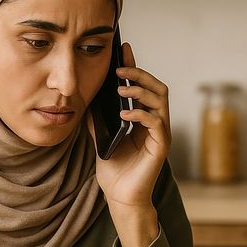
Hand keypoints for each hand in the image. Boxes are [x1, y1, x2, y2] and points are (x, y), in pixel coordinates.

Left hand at [87, 43, 169, 246]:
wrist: (120, 197)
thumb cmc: (114, 171)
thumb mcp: (100, 138)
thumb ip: (97, 119)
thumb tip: (85, 98)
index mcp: (142, 118)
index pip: (142, 86)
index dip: (134, 66)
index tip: (123, 49)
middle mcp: (155, 123)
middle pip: (158, 88)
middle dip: (140, 74)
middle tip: (120, 70)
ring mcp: (160, 134)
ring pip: (161, 101)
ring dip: (141, 91)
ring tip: (122, 89)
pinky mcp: (161, 147)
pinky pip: (157, 123)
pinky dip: (142, 114)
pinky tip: (125, 113)